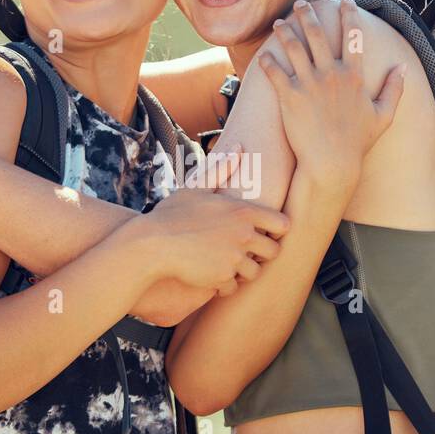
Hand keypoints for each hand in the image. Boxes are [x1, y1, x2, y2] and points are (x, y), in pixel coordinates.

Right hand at [131, 151, 289, 295]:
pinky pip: (234, 287)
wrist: (151, 244)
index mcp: (243, 211)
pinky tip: (212, 276)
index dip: (275, 230)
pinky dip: (225, 285)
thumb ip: (221, 169)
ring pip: (255, 273)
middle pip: (273, 252)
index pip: (283, 225)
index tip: (264, 233)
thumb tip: (237, 147)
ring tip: (227, 265)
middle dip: (261, 254)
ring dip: (244, 272)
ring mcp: (234, 258)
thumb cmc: (172, 214)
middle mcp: (244, 235)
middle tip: (245, 253)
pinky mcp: (222, 278)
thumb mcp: (196, 187)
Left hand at [257, 0, 405, 187]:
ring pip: (294, 48)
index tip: (346, 2)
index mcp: (354, 76)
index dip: (349, 15)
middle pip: (318, 35)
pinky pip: (275, 72)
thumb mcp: (383, 116)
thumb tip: (403, 68)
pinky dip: (268, 60)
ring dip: (286, 32)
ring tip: (280, 23)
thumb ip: (395, 89)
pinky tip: (264, 53)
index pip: (353, 37)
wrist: (332, 164)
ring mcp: (309, 84)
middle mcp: (331, 75)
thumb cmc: (357, 143)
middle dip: (308, 15)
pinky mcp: (289, 97)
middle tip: (301, 4)